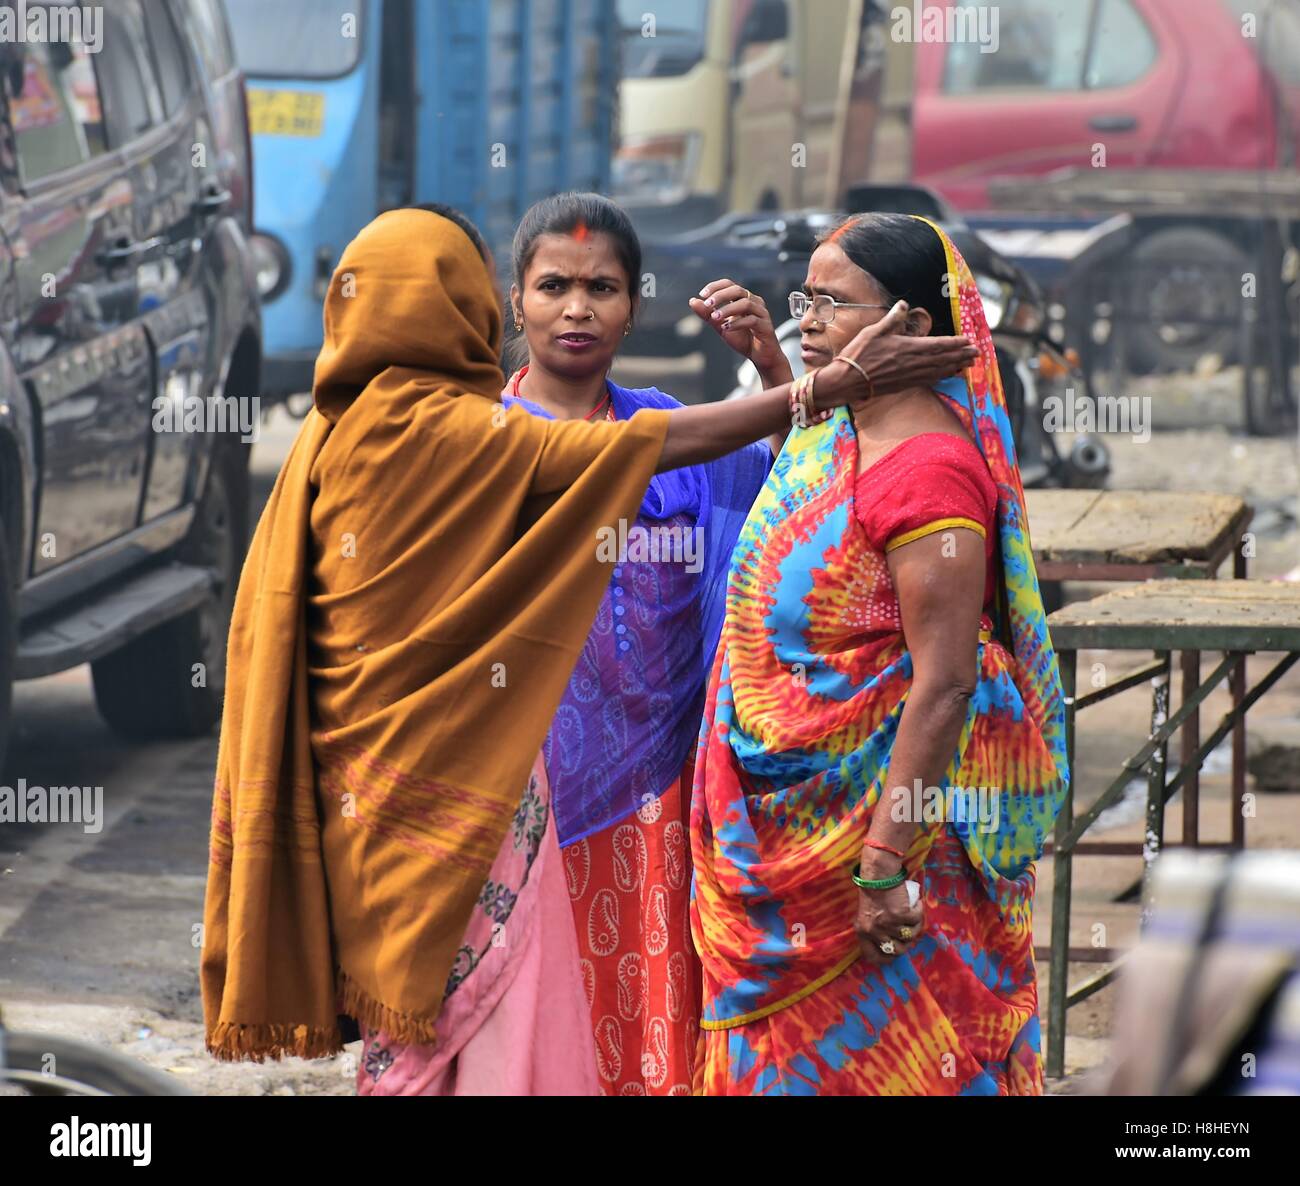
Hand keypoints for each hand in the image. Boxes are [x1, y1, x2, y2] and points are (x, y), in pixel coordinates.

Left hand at [689, 280, 790, 379]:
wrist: (759, 356)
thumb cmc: (742, 339)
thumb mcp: (720, 326)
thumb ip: (708, 314)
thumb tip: (692, 301)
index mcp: (743, 299)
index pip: (729, 284)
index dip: (715, 287)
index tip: (702, 294)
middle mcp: (754, 302)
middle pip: (738, 290)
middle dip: (721, 296)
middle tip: (707, 304)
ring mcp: (761, 313)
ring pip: (746, 303)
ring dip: (728, 309)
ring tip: (715, 318)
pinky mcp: (766, 326)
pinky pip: (752, 320)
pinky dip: (737, 323)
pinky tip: (726, 329)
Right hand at [813, 301, 979, 412]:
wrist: (847, 381)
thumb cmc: (858, 355)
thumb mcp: (874, 331)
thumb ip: (893, 318)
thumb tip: (904, 304)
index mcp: (908, 347)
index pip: (939, 345)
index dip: (956, 343)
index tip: (970, 341)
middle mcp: (913, 363)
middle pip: (944, 359)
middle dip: (962, 355)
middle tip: (977, 353)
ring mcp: (910, 376)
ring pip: (939, 370)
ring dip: (956, 366)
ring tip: (969, 363)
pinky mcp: (904, 385)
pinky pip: (929, 380)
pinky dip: (941, 376)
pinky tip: (948, 375)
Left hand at [853, 857, 923, 965]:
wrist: (878, 874)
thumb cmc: (873, 892)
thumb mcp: (867, 915)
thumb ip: (874, 931)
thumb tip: (891, 946)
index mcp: (862, 932)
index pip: (873, 957)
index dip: (886, 958)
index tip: (894, 954)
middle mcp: (874, 931)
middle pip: (897, 950)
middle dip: (905, 943)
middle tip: (907, 929)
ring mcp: (888, 924)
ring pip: (909, 936)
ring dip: (914, 926)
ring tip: (912, 914)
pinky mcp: (901, 915)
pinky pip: (917, 921)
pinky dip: (919, 912)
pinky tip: (916, 904)